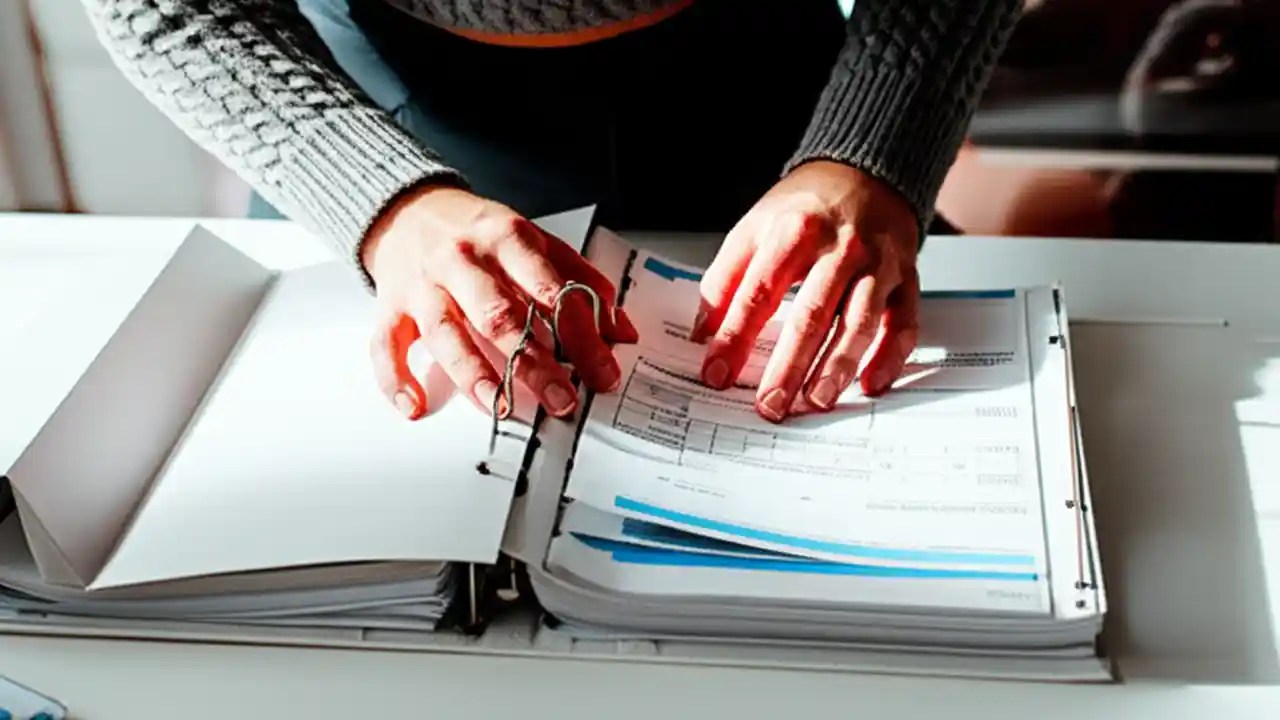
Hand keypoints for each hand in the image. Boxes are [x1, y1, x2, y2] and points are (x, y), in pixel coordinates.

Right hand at [361, 185, 637, 419]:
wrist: (407, 209)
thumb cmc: (477, 232)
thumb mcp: (534, 239)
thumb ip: (579, 279)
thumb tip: (619, 329)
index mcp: (506, 238)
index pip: (549, 290)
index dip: (580, 334)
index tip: (602, 371)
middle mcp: (462, 260)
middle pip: (499, 315)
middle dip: (533, 362)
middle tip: (561, 399)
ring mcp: (422, 284)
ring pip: (446, 331)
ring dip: (473, 373)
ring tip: (499, 406)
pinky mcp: (391, 306)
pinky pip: (387, 345)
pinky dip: (396, 378)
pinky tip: (414, 405)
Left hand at [694, 161, 920, 422]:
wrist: (866, 173)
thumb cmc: (806, 209)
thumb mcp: (754, 229)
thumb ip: (725, 279)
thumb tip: (703, 333)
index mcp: (795, 233)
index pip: (759, 292)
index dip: (735, 336)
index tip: (717, 373)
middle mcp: (840, 248)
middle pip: (812, 314)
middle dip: (789, 365)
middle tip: (769, 405)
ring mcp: (878, 265)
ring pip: (860, 321)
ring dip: (838, 366)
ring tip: (816, 401)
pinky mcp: (906, 280)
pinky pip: (904, 323)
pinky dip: (890, 356)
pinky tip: (872, 384)